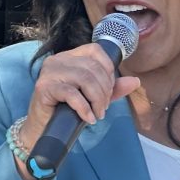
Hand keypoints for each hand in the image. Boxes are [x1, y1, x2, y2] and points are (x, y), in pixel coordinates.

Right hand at [15, 43, 139, 179]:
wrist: (43, 128)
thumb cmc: (67, 109)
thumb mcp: (94, 97)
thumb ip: (113, 88)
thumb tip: (135, 81)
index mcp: (70, 57)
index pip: (96, 51)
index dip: (108, 70)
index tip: (109, 90)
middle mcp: (58, 60)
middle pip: (92, 68)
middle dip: (105, 90)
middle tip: (103, 107)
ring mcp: (49, 72)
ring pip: (85, 79)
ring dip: (97, 100)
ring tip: (97, 113)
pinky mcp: (44, 87)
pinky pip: (72, 94)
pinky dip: (85, 108)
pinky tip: (89, 118)